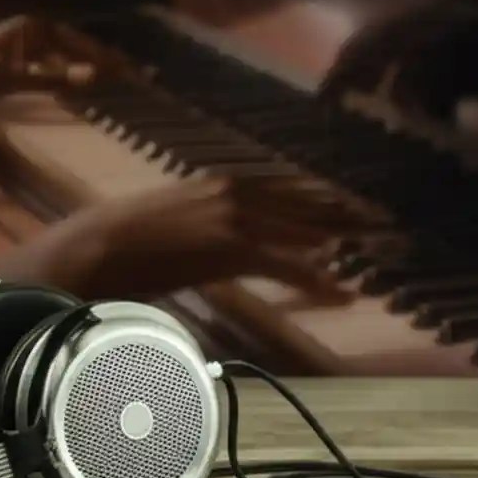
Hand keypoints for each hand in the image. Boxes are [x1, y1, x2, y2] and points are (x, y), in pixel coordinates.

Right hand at [35, 177, 390, 302]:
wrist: (94, 247)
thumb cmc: (121, 242)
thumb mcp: (172, 219)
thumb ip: (205, 224)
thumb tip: (223, 241)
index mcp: (220, 184)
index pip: (284, 187)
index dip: (320, 199)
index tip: (350, 207)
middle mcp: (232, 192)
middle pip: (303, 204)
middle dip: (345, 215)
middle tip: (384, 225)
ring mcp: (232, 218)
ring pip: (302, 232)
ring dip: (343, 244)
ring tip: (378, 253)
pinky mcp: (228, 248)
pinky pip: (286, 265)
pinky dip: (317, 280)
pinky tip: (343, 294)